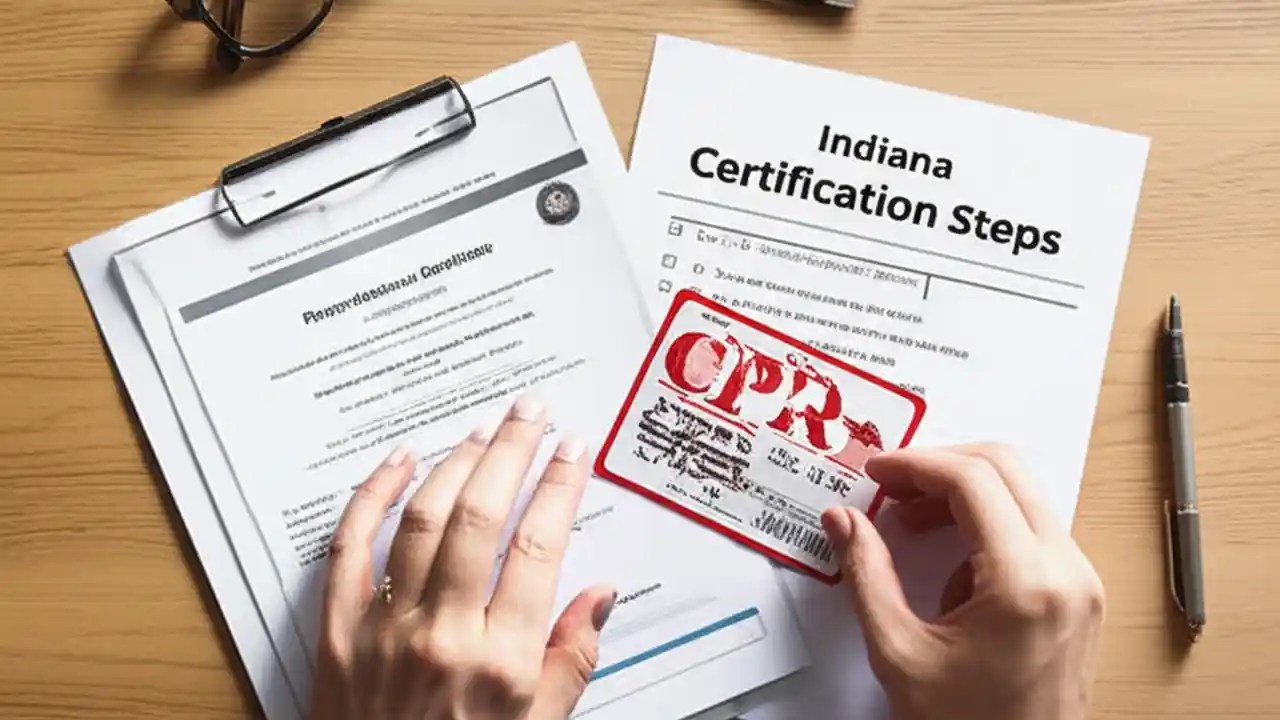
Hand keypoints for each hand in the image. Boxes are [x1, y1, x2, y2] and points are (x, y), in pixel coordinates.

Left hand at [311, 395, 616, 719]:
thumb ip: (573, 660)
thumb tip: (601, 595)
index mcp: (502, 661)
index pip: (539, 547)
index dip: (560, 486)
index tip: (574, 449)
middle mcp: (444, 635)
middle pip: (481, 516)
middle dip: (512, 450)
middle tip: (531, 410)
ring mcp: (385, 628)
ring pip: (421, 518)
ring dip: (456, 461)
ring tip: (483, 428)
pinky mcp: (337, 630)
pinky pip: (350, 546)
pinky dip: (372, 494)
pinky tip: (399, 459)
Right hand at [822, 444, 1104, 719]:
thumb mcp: (900, 653)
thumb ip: (867, 575)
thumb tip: (845, 522)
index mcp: (1026, 584)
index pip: (973, 481)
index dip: (916, 464)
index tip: (879, 473)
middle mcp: (1068, 573)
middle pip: (1006, 470)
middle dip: (941, 466)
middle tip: (893, 484)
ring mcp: (1081, 583)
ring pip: (1023, 493)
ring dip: (964, 493)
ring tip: (911, 521)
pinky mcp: (1080, 595)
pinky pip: (1034, 529)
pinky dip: (987, 523)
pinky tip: (948, 561)